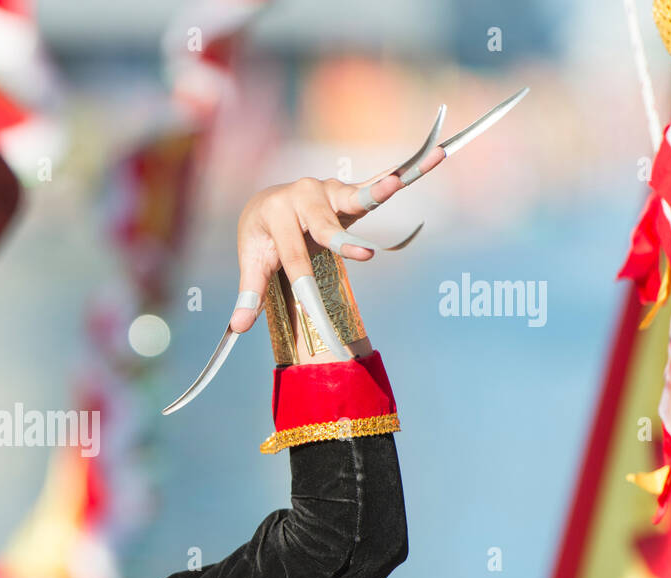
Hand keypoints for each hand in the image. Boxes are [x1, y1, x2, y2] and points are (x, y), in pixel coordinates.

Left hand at [228, 144, 445, 334]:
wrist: (265, 203)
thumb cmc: (261, 238)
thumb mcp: (252, 263)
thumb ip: (249, 294)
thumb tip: (237, 327)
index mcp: (275, 214)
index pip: (292, 257)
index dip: (303, 284)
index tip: (313, 309)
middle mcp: (302, 196)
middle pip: (324, 227)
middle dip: (343, 242)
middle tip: (365, 255)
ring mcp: (327, 190)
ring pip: (355, 195)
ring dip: (379, 189)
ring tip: (397, 183)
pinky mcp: (347, 192)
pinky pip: (376, 185)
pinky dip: (399, 176)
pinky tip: (433, 157)